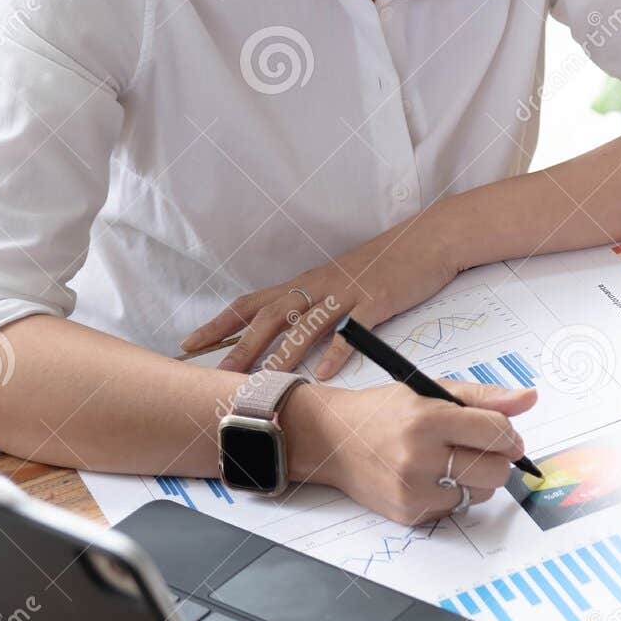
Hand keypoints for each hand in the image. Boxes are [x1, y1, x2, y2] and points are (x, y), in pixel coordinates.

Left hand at [181, 207, 465, 378]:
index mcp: (307, 282)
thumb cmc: (388, 262)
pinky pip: (353, 328)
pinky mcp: (378, 300)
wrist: (430, 238)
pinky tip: (323, 373)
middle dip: (242, 347)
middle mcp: (320, 286)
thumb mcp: (343, 279)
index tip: (190, 344)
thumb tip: (292, 336)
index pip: (253, 303)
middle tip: (219, 376)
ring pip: (307, 325)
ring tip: (264, 382)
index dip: (220, 324)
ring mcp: (349, 292)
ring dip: (283, 355)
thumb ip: (317, 304)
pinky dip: (337, 351)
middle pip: (271, 316)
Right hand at [286, 379, 533, 524]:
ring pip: (481, 493)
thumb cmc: (385, 412)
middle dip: (499, 458)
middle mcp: (419, 458)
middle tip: (482, 447)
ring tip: (453, 460)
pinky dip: (455, 493)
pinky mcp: (410, 514)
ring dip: (478, 478)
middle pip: (495, 469)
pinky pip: (457, 508)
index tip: (507, 435)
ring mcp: (413, 491)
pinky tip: (434, 476)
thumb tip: (530, 398)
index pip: (495, 432)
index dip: (510, 434)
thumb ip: (484, 397)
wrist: (333, 440)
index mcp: (427, 420)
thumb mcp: (431, 391)